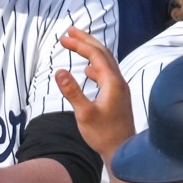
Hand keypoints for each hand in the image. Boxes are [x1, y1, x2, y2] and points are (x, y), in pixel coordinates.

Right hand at [53, 27, 133, 160]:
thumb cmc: (103, 135)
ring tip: (77, 45)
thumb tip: (59, 71)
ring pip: (106, 62)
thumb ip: (72, 92)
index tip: (63, 38)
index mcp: (112, 82)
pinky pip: (106, 74)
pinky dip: (95, 66)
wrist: (123, 151)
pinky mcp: (118, 96)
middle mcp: (118, 82)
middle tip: (70, 31)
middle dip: (86, 40)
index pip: (95, 55)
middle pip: (103, 53)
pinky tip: (88, 71)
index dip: (79, 44)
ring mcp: (119, 89)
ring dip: (91, 51)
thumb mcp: (84, 114)